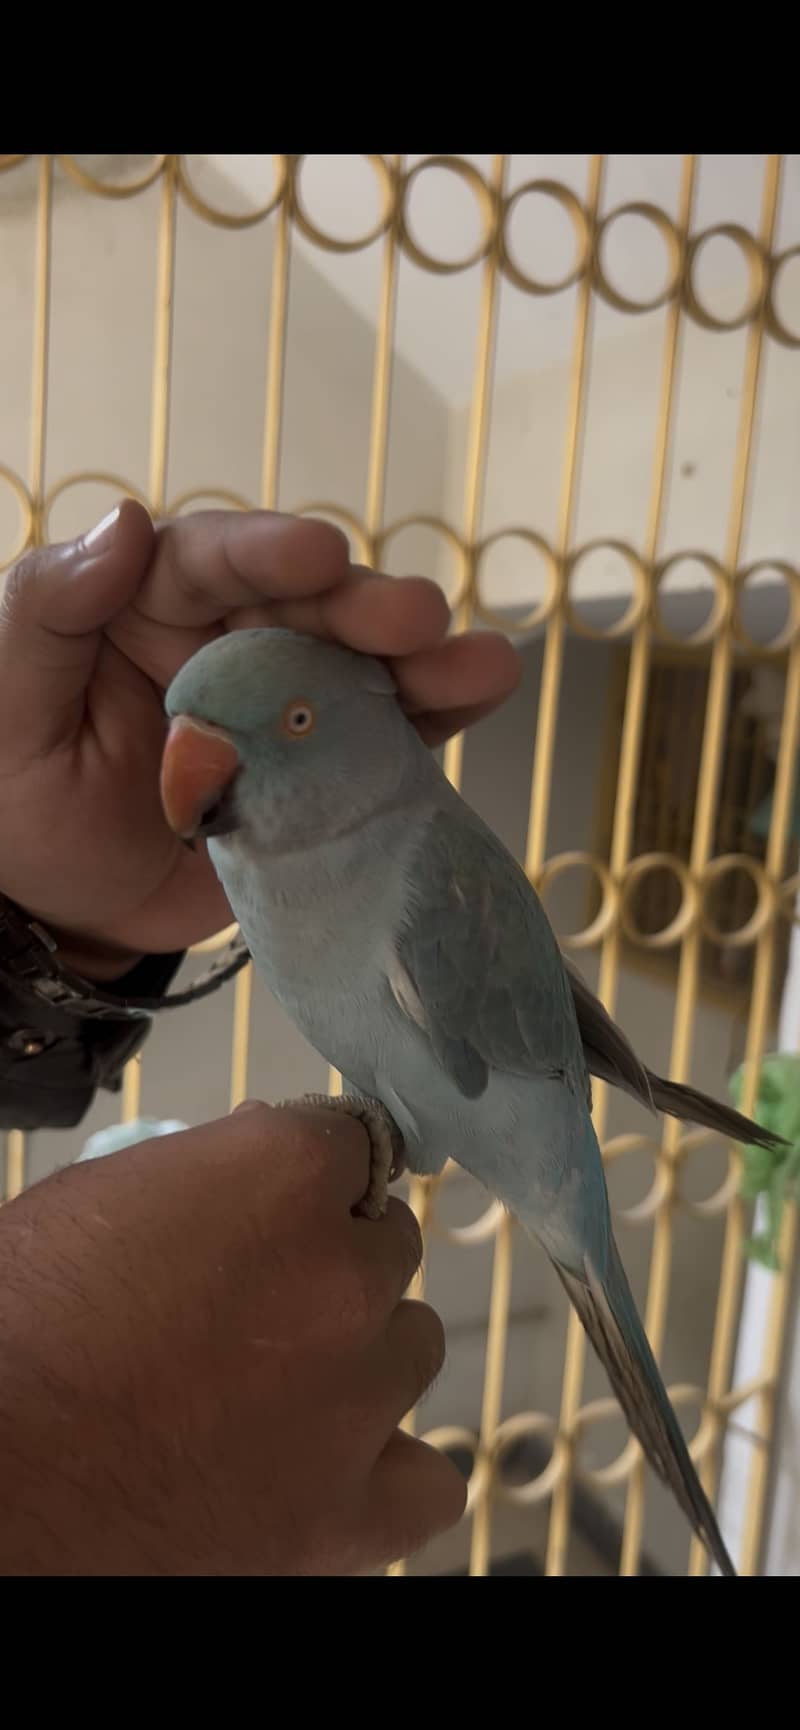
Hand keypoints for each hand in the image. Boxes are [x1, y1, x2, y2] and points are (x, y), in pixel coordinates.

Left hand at [0, 503, 519, 975]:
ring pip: (363, 666)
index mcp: (147, 604)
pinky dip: (437, 719)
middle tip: (416, 617)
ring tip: (481, 664)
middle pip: (307, 609)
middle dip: (365, 609)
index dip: (266, 552)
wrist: (64, 910)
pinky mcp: (324, 772)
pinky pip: (387, 738)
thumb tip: (123, 522)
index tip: (320, 553)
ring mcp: (286, 709)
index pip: (209, 561)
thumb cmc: (17, 797)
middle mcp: (229, 641)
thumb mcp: (6, 705)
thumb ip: (47, 609)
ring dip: (425, 661)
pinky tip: (483, 693)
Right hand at [0, 1101, 464, 1574]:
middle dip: (332, 1263)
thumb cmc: (19, 1323)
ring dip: (359, 1356)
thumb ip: (208, 1173)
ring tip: (274, 1386)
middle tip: (254, 1304)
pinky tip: (338, 1464)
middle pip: (389, 1245)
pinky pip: (429, 1481)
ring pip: (412, 1347)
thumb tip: (260, 1161)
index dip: (309, 1178)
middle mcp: (343, 1273)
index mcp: (283, 1174)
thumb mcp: (101, 1198)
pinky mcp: (350, 1512)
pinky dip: (391, 1470)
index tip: (272, 1207)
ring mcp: (356, 1396)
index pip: (353, 1144)